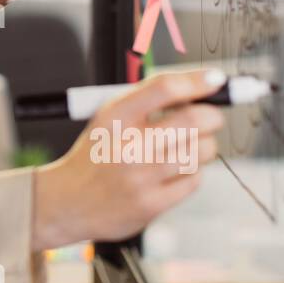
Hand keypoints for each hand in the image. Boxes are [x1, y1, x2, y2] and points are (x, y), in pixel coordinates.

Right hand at [30, 68, 225, 249]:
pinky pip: (194, 180)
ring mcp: (141, 177)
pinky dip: (192, 172)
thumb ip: (147, 101)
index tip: (215, 79)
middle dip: (212, 115)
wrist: (68, 202)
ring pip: (201, 151)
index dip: (197, 80)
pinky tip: (173, 171)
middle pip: (193, 120)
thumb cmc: (97, 154)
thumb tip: (199, 87)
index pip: (165, 88)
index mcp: (114, 116)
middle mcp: (127, 145)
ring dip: (203, 145)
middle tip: (210, 117)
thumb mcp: (108, 118)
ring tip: (186, 146)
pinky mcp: (152, 204)